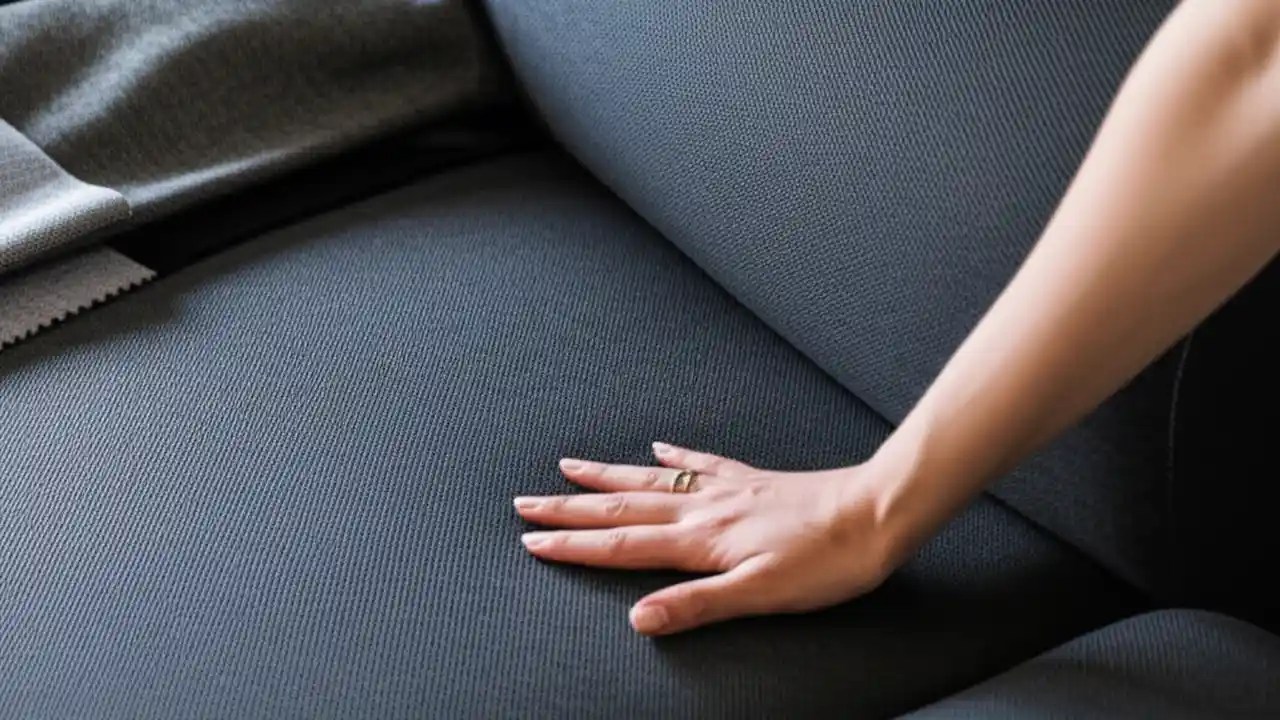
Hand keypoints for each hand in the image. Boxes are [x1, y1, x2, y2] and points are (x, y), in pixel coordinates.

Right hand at [514, 442, 907, 635]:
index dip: (573, 546)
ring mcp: (725, 491)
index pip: (621, 547)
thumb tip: (637, 619)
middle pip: (622, 509)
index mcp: (700, 540)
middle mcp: (703, 509)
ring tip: (569, 466)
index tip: (531, 541)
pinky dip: (673, 459)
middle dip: (570, 508)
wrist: (876, 513)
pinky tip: (656, 450)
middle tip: (525, 503)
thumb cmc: (825, 563)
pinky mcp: (750, 482)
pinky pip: (699, 464)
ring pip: (650, 483)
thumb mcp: (760, 596)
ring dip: (606, 477)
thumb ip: (697, 605)